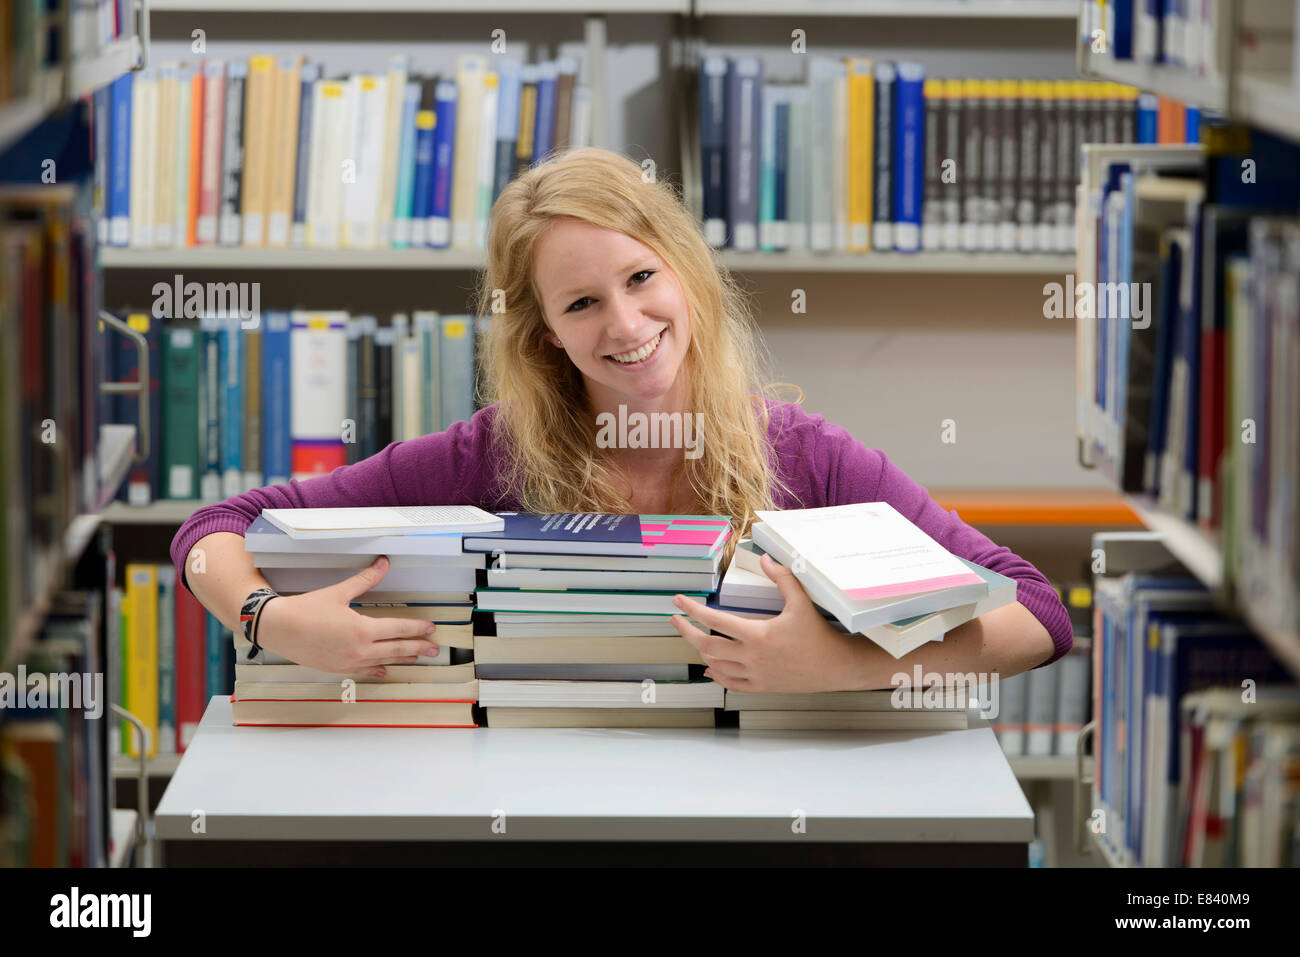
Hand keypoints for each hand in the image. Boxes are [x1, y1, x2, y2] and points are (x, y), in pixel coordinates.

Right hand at [255, 556, 440, 676]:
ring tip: (415, 659)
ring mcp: (348, 662)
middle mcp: (359, 650)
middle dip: (417, 649)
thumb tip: (383, 564)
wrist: (278, 629)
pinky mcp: (337, 668)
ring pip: (382, 662)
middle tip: (434, 650)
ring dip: (401, 660)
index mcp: (362, 630)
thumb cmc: (305, 610)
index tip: (430, 629)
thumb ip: (365, 580)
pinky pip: (363, 671)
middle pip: (396, 649)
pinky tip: (384, 670)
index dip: (417, 629)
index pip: (399, 629)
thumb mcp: (338, 592)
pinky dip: (377, 670)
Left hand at [669, 553, 860, 693]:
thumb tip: (765, 560)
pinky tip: (711, 668)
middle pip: (706, 646)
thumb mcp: (801, 603)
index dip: (693, 610)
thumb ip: (783, 579)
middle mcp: (752, 657)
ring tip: (694, 637)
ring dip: (701, 651)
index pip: (715, 621)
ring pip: (716, 666)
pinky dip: (717, 675)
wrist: (835, 667)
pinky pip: (732, 683)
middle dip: (686, 632)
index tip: (679, 602)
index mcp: (758, 635)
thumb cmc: (819, 635)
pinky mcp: (762, 686)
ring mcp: (756, 674)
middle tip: (676, 620)